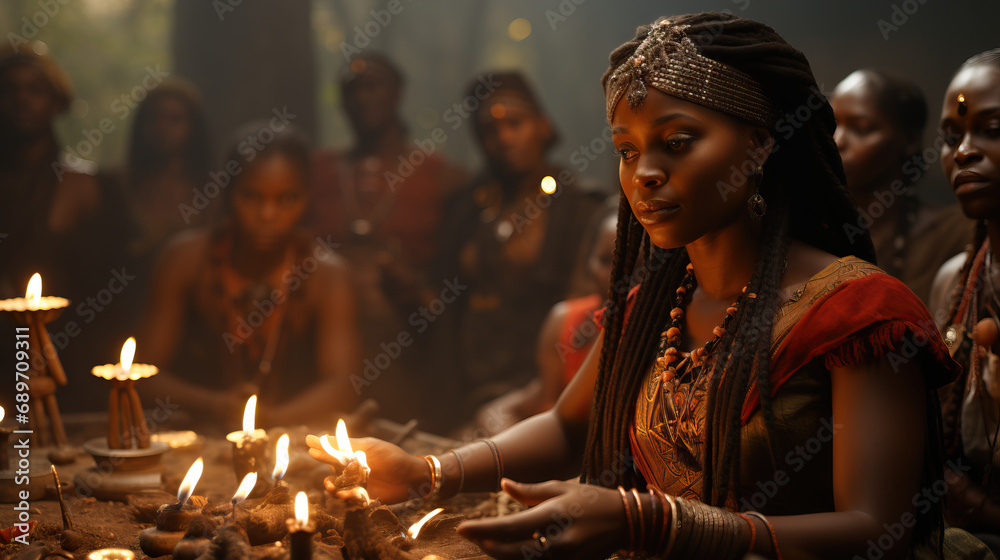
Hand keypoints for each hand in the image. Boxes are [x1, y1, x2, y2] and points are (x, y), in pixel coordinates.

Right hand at [305, 435, 428, 503]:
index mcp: (355, 454)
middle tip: (321, 466)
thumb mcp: (368, 448)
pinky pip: (348, 499)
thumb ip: (345, 445)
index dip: (322, 449)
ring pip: (337, 487)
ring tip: (332, 486)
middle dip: (326, 470)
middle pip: (332, 470)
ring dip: (333, 487)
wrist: (411, 477)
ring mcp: (358, 483)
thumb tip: (322, 436)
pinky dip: (345, 497)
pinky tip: (345, 494)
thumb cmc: (392, 458)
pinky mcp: (363, 497)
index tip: (308, 444)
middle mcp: (354, 469)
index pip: (334, 452)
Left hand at [456, 479, 625, 559]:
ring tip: (487, 545)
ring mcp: (564, 559)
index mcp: (552, 516)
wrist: (626, 522)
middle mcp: (556, 542)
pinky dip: (521, 559)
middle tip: (470, 537)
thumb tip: (503, 485)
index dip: (482, 530)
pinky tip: (511, 551)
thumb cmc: (591, 499)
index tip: (462, 529)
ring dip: (501, 556)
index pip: (508, 527)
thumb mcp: (561, 488)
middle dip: (486, 545)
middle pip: (510, 552)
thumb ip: (529, 491)